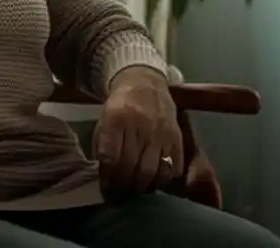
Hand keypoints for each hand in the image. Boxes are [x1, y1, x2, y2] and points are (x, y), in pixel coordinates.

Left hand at [94, 66, 181, 194]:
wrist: (144, 84)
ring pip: (153, 171)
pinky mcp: (177, 138)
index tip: (106, 189)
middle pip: (133, 167)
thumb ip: (102, 146)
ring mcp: (161, 132)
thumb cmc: (120, 107)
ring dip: (144, 187)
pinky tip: (154, 180)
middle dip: (125, 186)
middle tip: (121, 194)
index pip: (111, 157)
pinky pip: (173, 167)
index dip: (108, 178)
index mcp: (116, 119)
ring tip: (136, 190)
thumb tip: (105, 177)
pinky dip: (163, 179)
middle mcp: (140, 126)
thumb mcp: (103, 120)